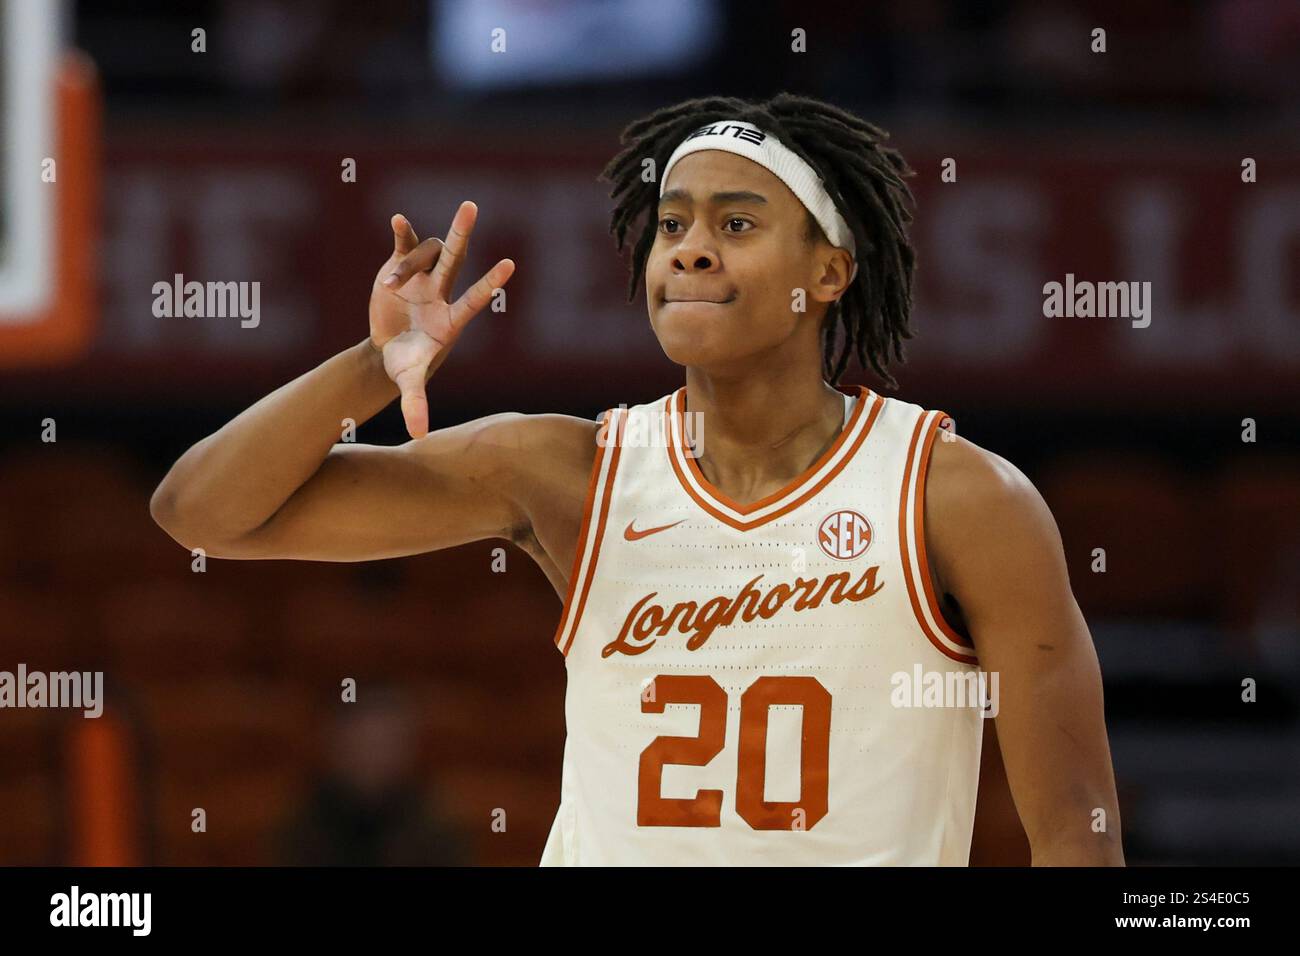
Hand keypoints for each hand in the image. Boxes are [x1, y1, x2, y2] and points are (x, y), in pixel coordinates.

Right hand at [368, 201, 514, 437]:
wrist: (387, 350)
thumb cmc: (407, 366)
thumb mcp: (410, 383)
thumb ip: (416, 405)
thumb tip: (419, 436)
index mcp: (451, 318)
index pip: (475, 297)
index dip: (490, 283)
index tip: (511, 264)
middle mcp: (442, 292)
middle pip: (456, 259)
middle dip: (462, 233)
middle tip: (470, 206)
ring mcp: (423, 277)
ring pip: (422, 255)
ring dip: (405, 265)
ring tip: (386, 286)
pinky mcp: (400, 266)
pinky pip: (404, 243)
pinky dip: (401, 233)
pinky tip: (397, 221)